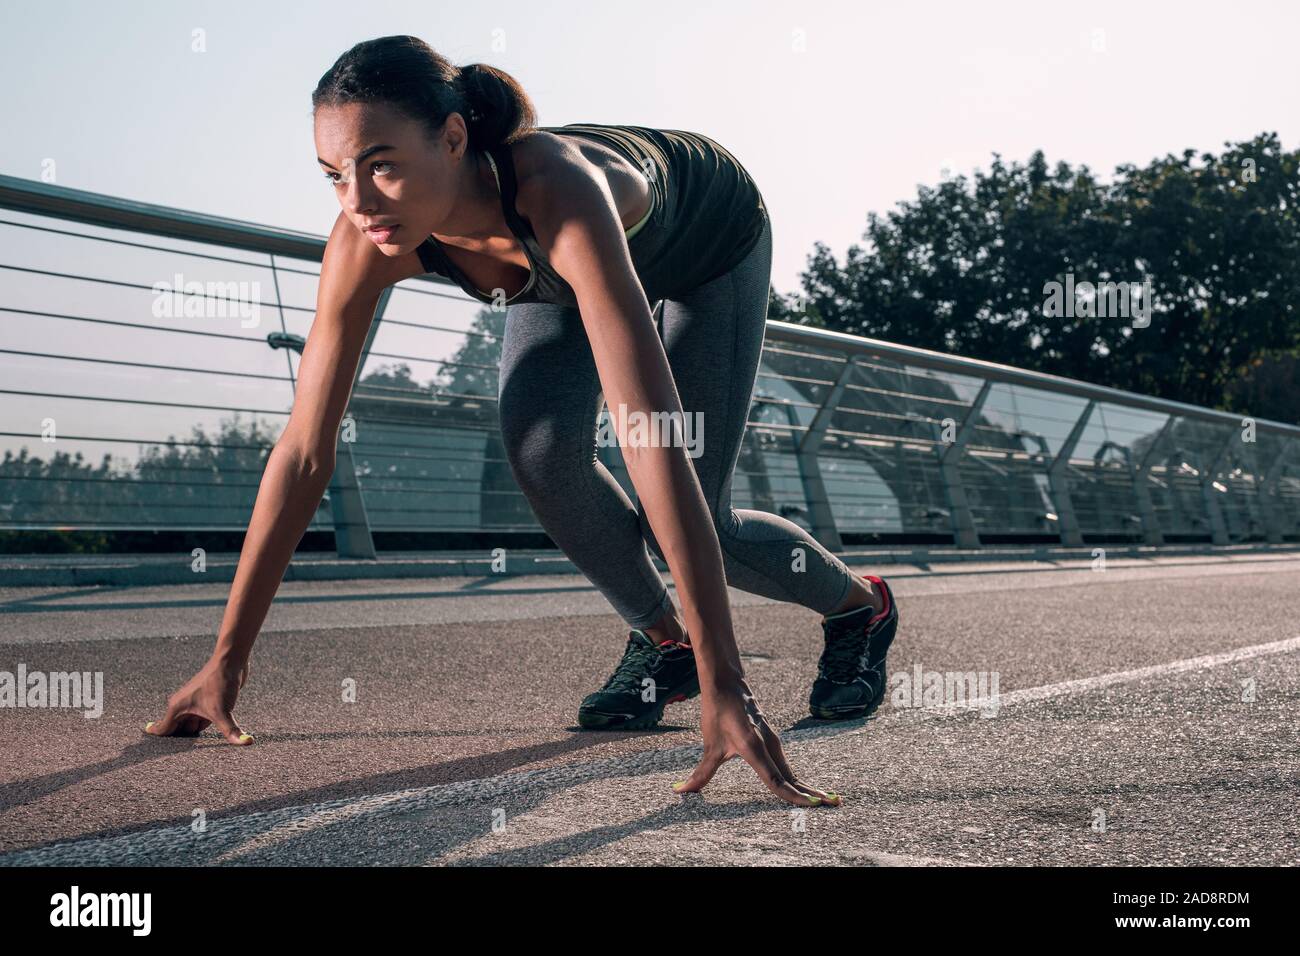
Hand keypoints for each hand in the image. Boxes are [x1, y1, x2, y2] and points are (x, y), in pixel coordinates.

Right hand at [144, 654, 252, 744]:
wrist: (231, 660)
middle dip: (184, 740)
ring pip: (193, 725)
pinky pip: (203, 719)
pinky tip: (217, 729)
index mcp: (177, 708)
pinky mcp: (206, 701)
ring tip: (203, 740)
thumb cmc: (221, 682)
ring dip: (198, 731)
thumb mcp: (224, 711)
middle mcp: (182, 706)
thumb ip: (231, 731)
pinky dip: (207, 725)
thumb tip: (248, 743)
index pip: (162, 729)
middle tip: (186, 751)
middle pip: (179, 731)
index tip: (146, 750)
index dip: (155, 738)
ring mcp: (194, 703)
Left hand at [673, 678, 840, 806]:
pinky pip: (786, 763)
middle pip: (793, 776)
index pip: (776, 779)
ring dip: (809, 786)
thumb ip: (701, 773)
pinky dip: (797, 777)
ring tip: (827, 800)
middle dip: (813, 793)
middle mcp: (769, 745)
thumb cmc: (718, 710)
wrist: (727, 682)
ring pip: (791, 770)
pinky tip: (803, 786)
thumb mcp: (710, 744)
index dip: (792, 795)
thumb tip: (681, 791)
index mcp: (754, 748)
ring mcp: (773, 741)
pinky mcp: (772, 739)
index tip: (811, 806)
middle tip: (835, 805)